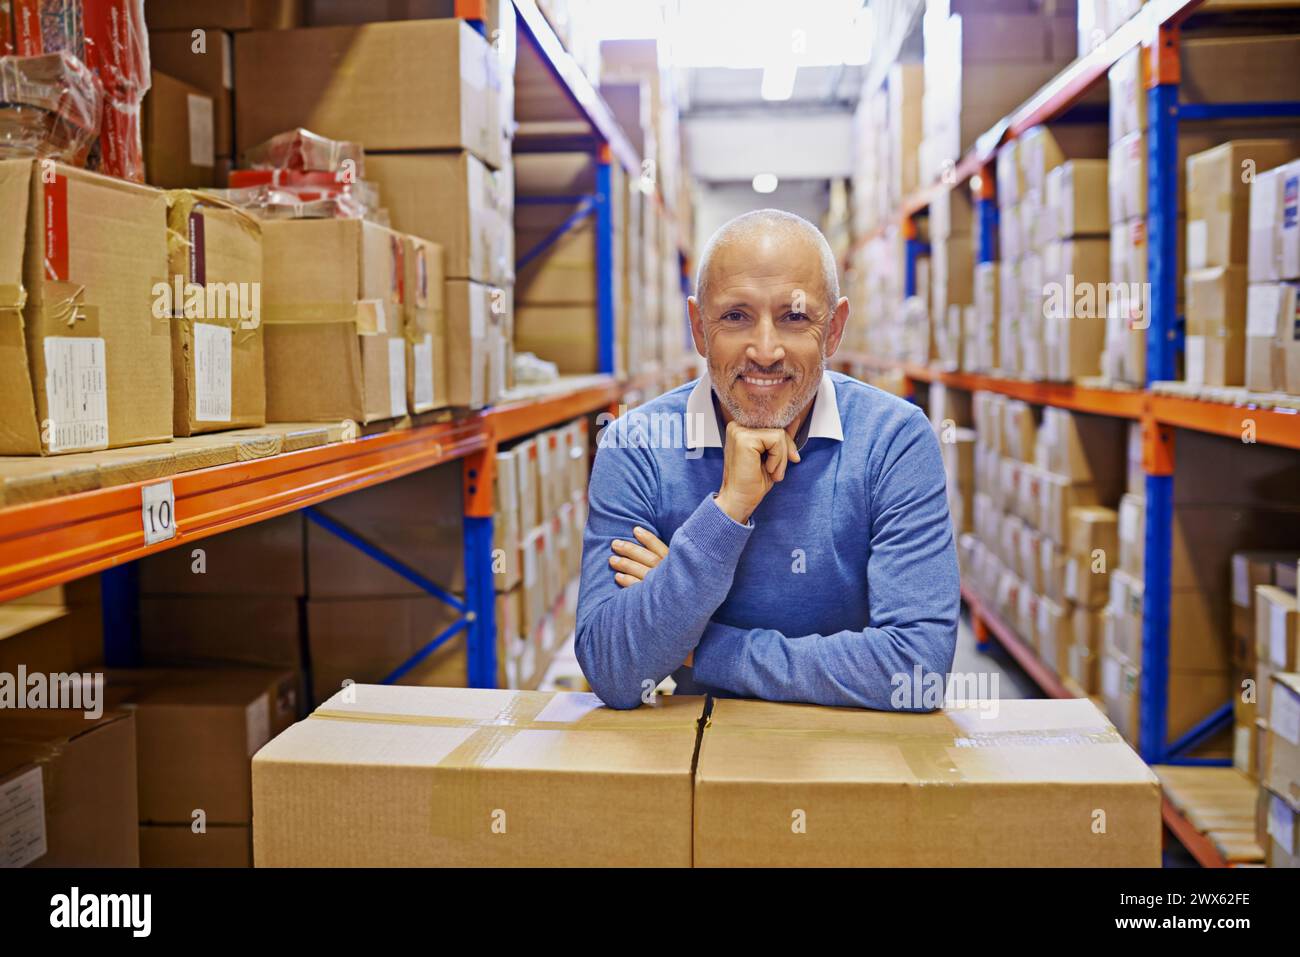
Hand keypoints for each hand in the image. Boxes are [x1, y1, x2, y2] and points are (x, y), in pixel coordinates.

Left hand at [609, 528, 692, 666]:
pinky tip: (617, 578)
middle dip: (630, 550)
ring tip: (612, 560)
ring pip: (641, 573)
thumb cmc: (693, 600)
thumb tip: (664, 552)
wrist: (700, 629)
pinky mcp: (657, 605)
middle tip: (615, 544)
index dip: (648, 538)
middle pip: (648, 559)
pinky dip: (627, 583)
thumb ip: (678, 566)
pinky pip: (639, 591)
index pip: (663, 548)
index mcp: (682, 568)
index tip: (635, 529)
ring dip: (625, 565)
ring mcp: (665, 591)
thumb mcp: (689, 579)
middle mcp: (674, 578)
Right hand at [715, 420, 800, 523]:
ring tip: (771, 471)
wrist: (739, 500)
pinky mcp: (744, 439)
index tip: (790, 458)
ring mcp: (739, 431)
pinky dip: (777, 458)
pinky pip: (776, 440)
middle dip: (785, 451)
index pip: (773, 425)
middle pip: (778, 428)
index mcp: (741, 429)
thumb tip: (794, 421)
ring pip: (779, 434)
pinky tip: (766, 468)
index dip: (785, 443)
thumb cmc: (751, 483)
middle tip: (776, 471)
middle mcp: (737, 426)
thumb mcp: (772, 456)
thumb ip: (780, 438)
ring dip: (781, 458)